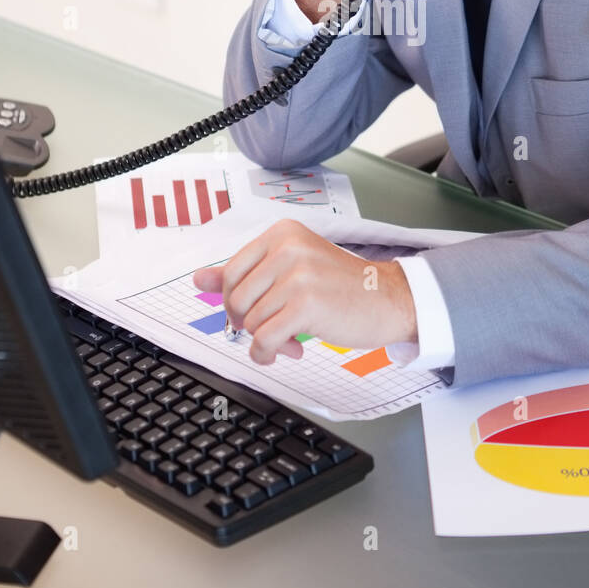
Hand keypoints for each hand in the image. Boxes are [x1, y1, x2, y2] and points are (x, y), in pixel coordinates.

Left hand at [192, 218, 417, 364]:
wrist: (389, 298)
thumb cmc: (342, 286)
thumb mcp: (292, 268)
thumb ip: (245, 272)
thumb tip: (199, 279)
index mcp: (282, 234)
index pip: (231, 272)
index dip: (236, 300)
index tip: (254, 311)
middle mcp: (288, 248)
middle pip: (236, 299)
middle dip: (247, 322)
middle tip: (272, 328)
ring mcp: (297, 275)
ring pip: (250, 321)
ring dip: (265, 340)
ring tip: (289, 338)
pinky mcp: (306, 304)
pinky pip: (264, 339)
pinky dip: (267, 354)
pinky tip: (286, 352)